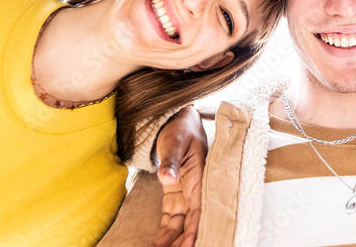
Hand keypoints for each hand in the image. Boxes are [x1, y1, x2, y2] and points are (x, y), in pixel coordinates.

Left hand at [150, 106, 208, 246]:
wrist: (178, 121)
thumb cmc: (180, 128)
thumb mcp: (175, 140)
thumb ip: (171, 160)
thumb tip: (167, 177)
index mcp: (199, 177)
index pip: (199, 209)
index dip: (194, 229)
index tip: (188, 245)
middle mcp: (194, 189)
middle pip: (191, 221)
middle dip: (182, 240)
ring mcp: (184, 193)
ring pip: (180, 223)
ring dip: (172, 240)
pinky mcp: (174, 194)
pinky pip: (171, 217)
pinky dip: (165, 231)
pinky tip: (156, 244)